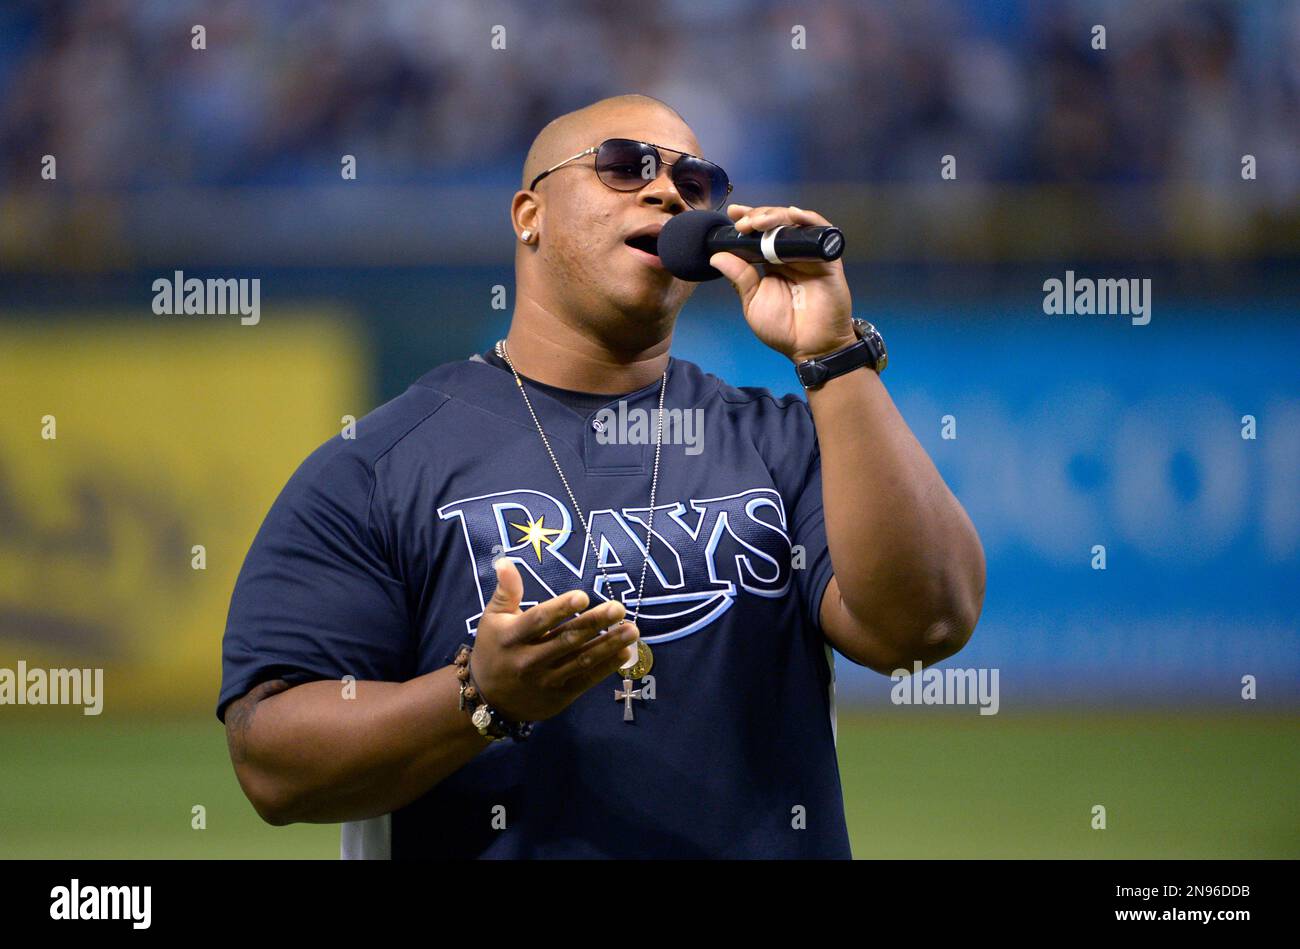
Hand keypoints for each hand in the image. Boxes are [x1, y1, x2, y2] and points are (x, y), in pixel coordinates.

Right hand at [467, 557, 640, 721]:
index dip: (560, 609)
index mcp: (512, 637)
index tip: (582, 596)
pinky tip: (624, 652)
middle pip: (566, 640)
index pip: (538, 621)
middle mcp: (529, 660)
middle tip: (618, 608)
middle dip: (594, 624)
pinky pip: (586, 680)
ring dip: (609, 645)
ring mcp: (546, 680)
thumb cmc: (493, 650)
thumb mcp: (492, 619)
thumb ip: (506, 591)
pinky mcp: (560, 695)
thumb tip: (506, 561)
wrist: (489, 700)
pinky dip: (607, 667)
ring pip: (581, 661)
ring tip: (631, 630)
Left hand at [709, 203, 855, 363]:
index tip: (732, 213)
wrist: (809, 347)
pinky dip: (808, 219)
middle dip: (758, 216)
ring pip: (795, 222)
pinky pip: (821, 231)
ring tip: (758, 222)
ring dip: (776, 216)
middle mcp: (790, 255)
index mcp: (772, 263)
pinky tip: (793, 215)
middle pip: (776, 223)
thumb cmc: (783, 328)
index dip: (748, 219)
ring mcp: (809, 255)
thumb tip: (717, 257)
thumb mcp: (753, 302)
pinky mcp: (827, 258)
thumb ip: (739, 278)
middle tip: (742, 222)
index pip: (760, 234)